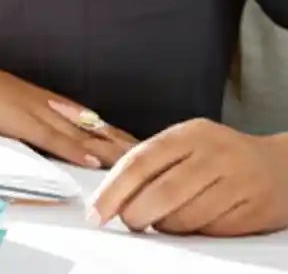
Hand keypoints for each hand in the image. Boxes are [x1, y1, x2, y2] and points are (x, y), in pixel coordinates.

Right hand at [0, 53, 136, 169]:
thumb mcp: (5, 104)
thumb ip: (26, 117)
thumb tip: (44, 136)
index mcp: (46, 101)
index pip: (91, 121)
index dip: (117, 134)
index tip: (143, 146)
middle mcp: (49, 105)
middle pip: (96, 127)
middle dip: (126, 142)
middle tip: (159, 157)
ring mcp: (36, 111)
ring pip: (83, 133)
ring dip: (111, 149)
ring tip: (141, 162)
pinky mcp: (20, 120)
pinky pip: (54, 138)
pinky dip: (76, 150)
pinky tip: (95, 162)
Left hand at [87, 119, 287, 235]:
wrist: (282, 166)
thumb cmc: (219, 157)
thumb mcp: (186, 145)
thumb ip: (150, 164)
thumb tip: (109, 199)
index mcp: (190, 133)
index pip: (140, 162)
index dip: (113, 191)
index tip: (95, 212)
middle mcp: (215, 154)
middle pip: (161, 193)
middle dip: (136, 215)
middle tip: (129, 222)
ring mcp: (239, 181)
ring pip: (185, 217)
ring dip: (164, 226)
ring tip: (162, 221)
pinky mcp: (255, 209)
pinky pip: (211, 230)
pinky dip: (193, 232)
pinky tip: (192, 223)